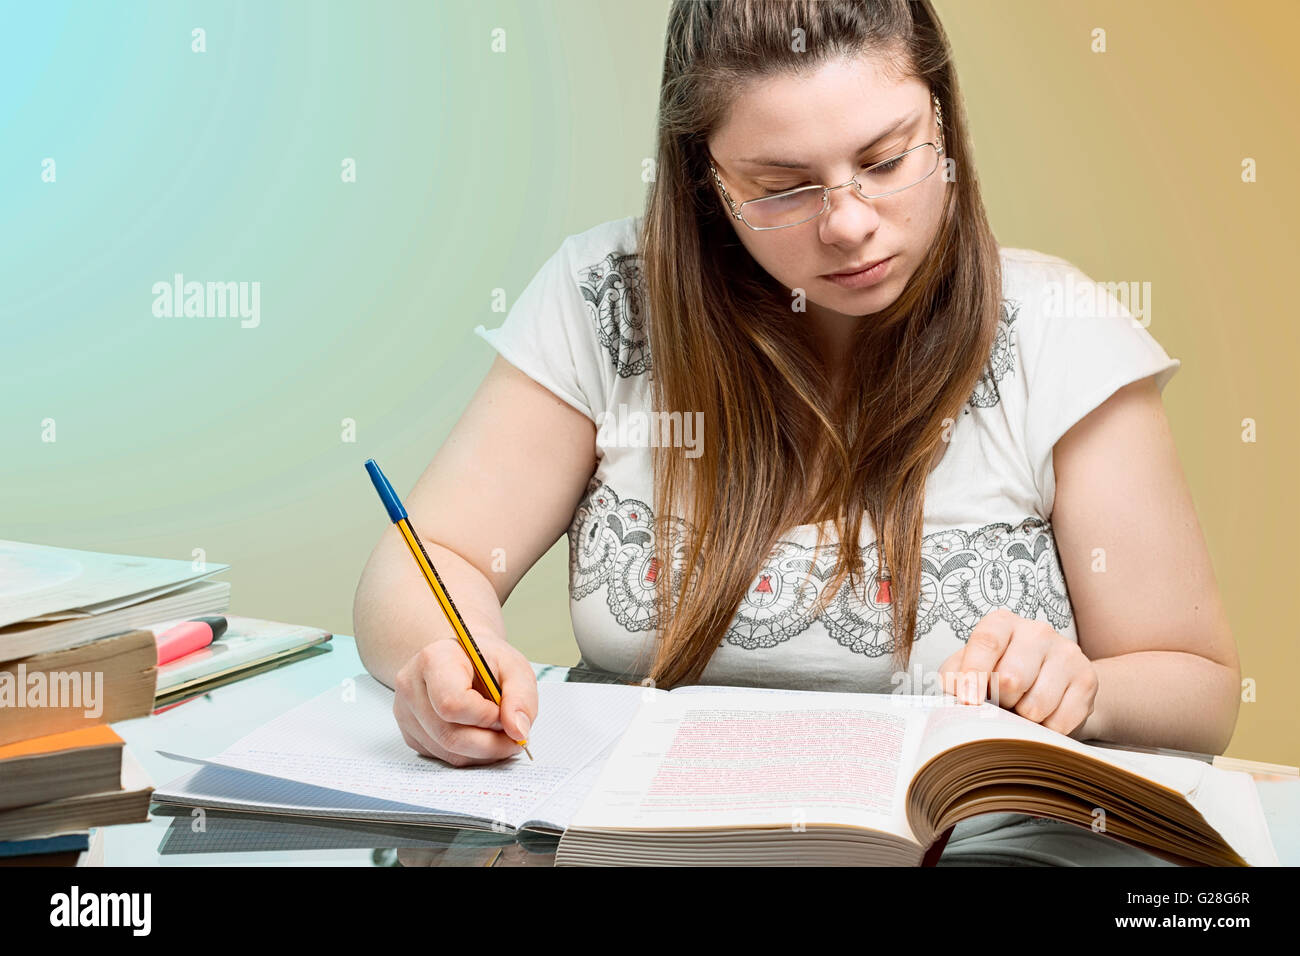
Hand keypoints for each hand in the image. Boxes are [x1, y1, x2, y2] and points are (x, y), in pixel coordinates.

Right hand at [391, 632, 537, 765]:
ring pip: (448, 752)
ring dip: (483, 753)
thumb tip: (518, 732)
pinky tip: (482, 736)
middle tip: (514, 738)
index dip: (486, 717)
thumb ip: (521, 697)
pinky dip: (470, 755)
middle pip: (449, 735)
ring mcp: (406, 713)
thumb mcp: (514, 666)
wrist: (462, 660)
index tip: (504, 713)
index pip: (453, 704)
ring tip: (501, 735)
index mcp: (434, 660)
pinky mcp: (410, 734)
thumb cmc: (486, 661)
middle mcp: (411, 687)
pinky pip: (443, 757)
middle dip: (490, 744)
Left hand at [937, 608, 1099, 737]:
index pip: (986, 643)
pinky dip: (1046, 729)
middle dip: (1001, 702)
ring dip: (1023, 718)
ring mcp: (1067, 653)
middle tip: (1001, 703)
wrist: (1052, 684)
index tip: (968, 701)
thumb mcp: (970, 668)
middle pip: (1012, 679)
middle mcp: (1037, 631)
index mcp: (1002, 623)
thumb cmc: (1000, 673)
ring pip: (1036, 705)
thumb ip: (955, 677)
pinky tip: (1044, 716)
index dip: (975, 674)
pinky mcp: (1088, 679)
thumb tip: (954, 696)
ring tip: (1022, 707)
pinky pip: (1060, 721)